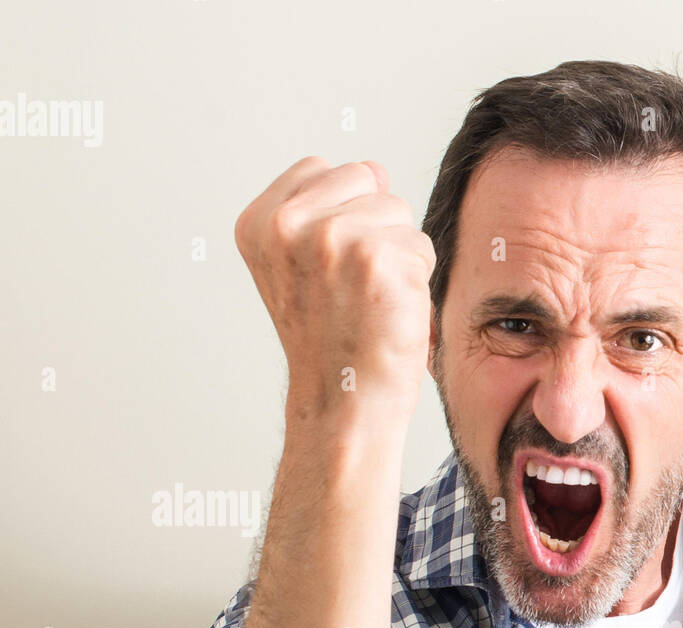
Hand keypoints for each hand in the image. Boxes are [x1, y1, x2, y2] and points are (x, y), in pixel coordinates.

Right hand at [234, 156, 435, 419]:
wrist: (344, 402)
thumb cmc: (333, 341)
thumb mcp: (304, 265)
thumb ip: (327, 206)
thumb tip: (375, 168)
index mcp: (259, 222)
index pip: (322, 168)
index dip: (341, 215)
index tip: (329, 271)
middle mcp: (287, 225)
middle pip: (366, 180)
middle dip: (374, 229)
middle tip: (354, 288)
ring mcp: (331, 238)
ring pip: (399, 212)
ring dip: (399, 257)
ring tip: (372, 300)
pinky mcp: (377, 259)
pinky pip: (421, 246)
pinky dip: (417, 281)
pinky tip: (390, 311)